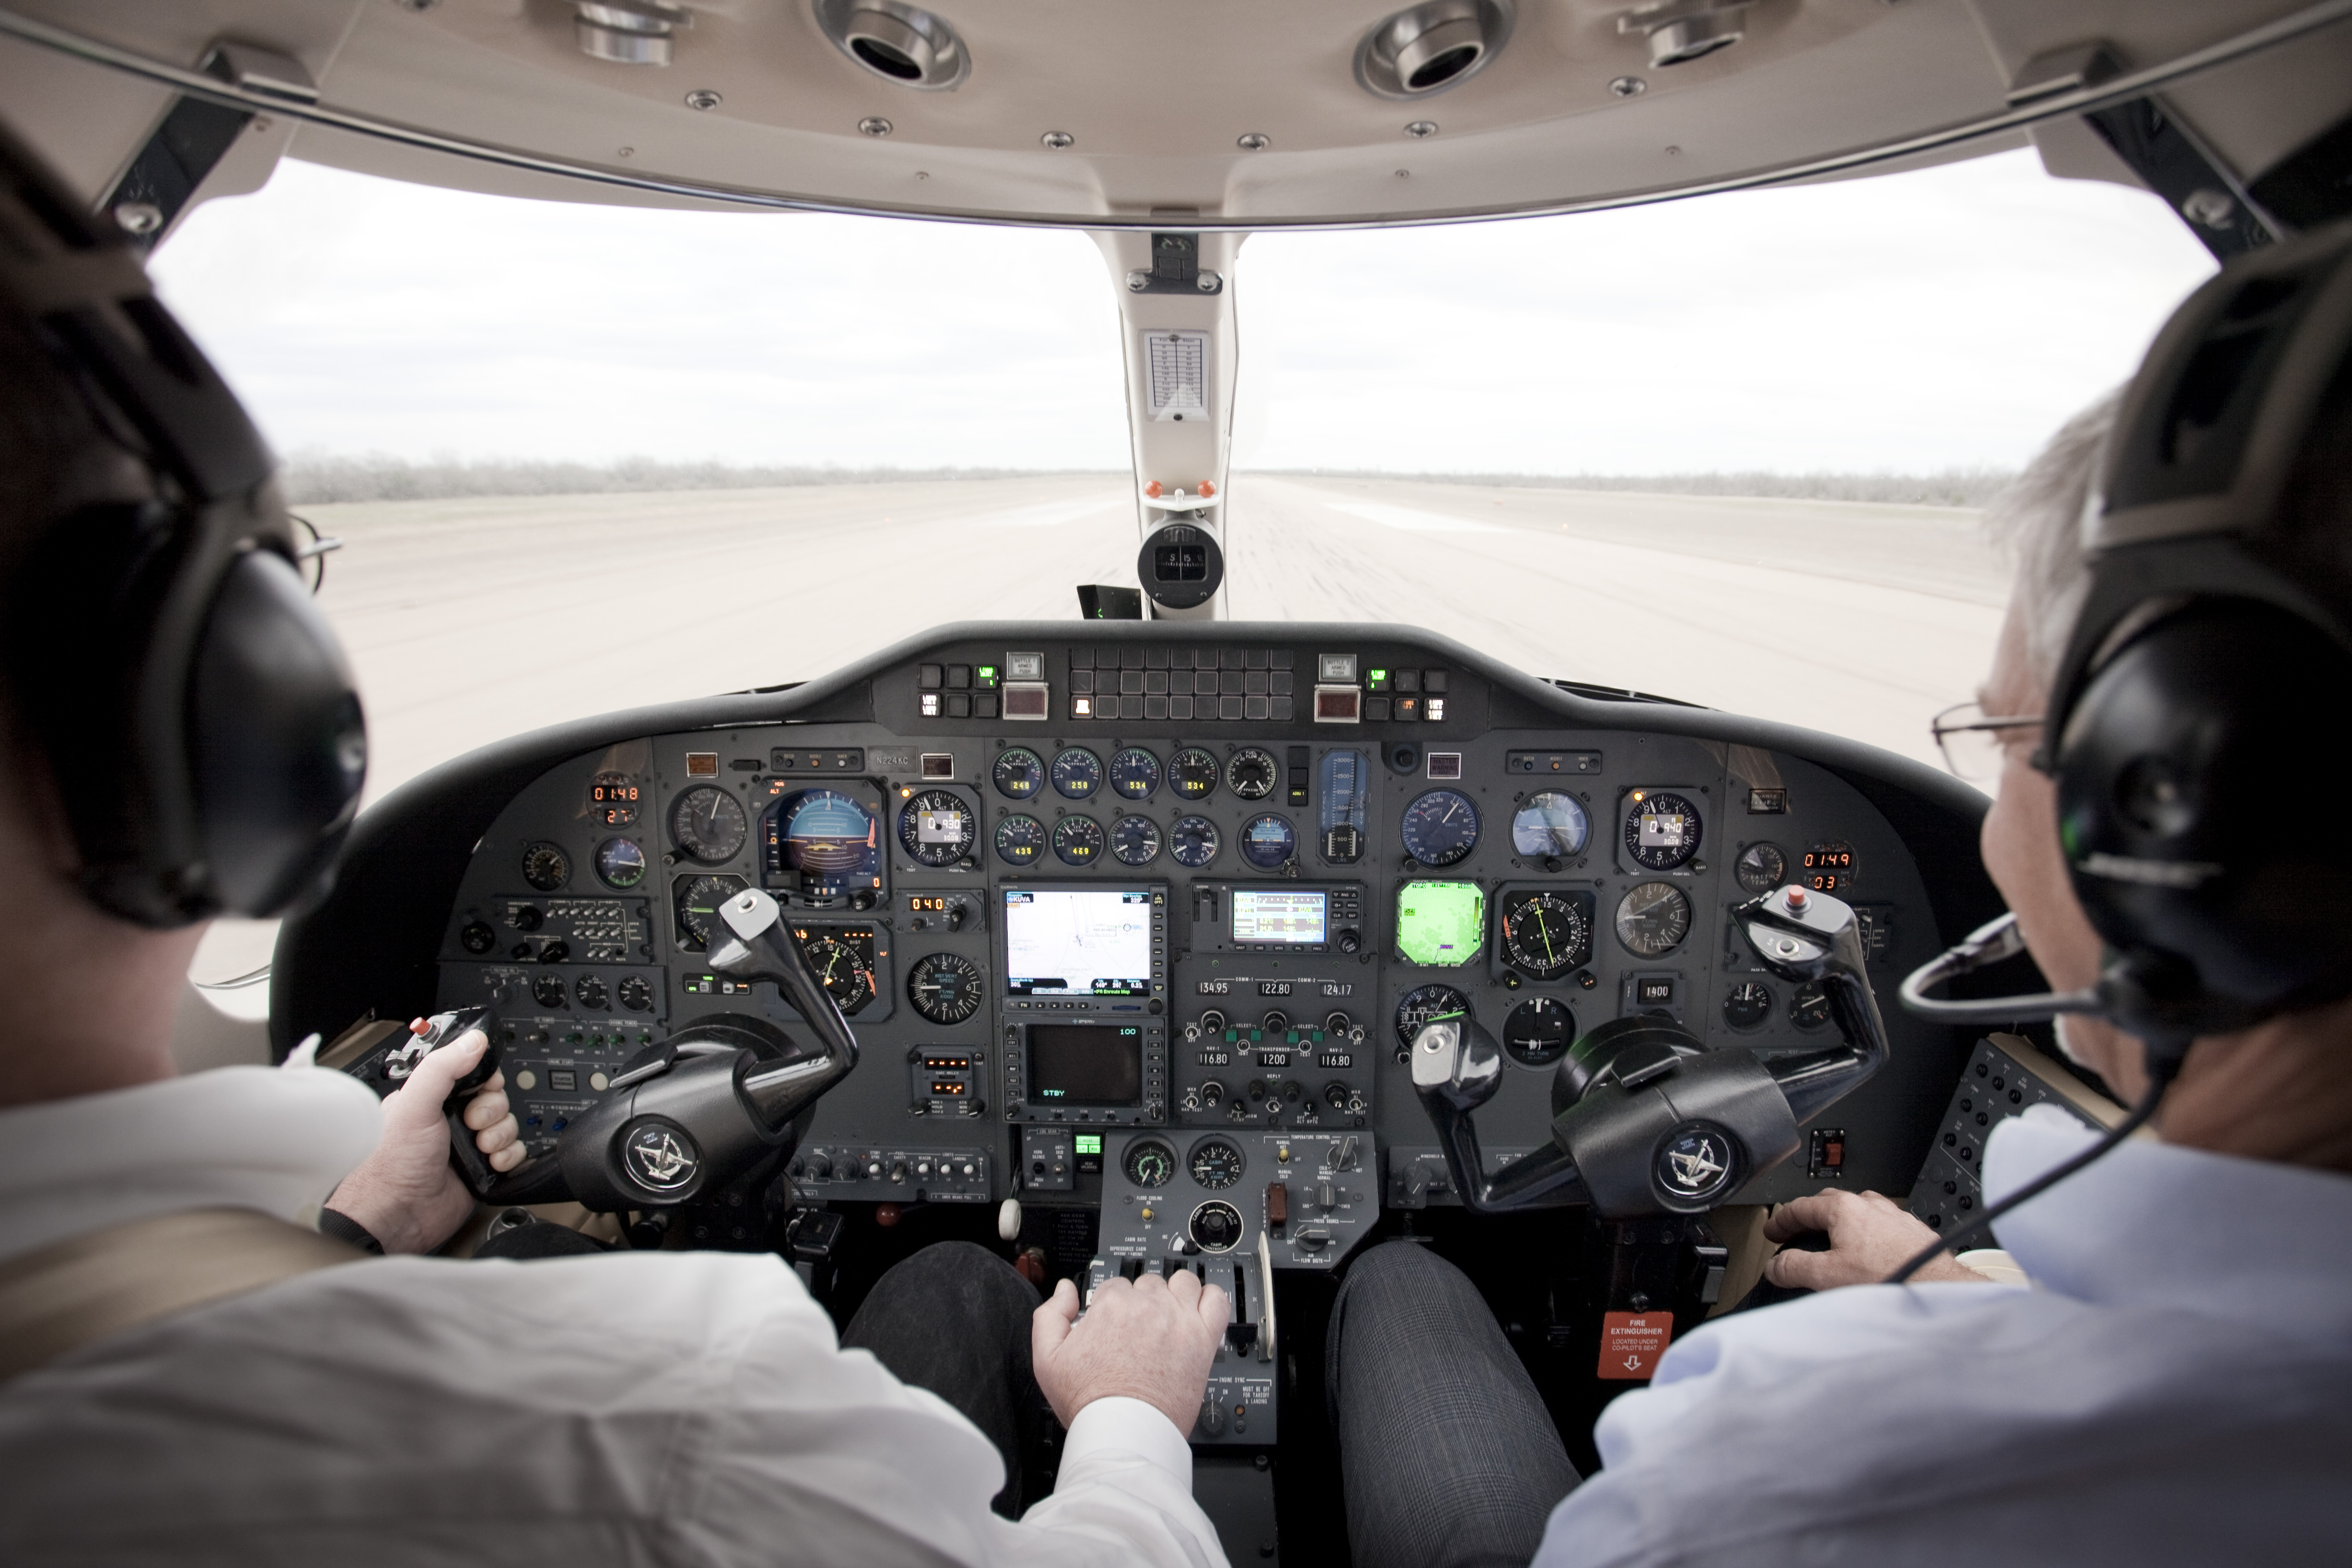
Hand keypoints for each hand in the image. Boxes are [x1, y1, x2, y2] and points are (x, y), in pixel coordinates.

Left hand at [326, 1028, 520, 1254]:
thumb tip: (474, 1040)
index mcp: (431, 1099)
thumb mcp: (414, 1104)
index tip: (482, 1086)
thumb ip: (442, 1069)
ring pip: (508, 1124)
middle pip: (496, 1098)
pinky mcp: (483, 1169)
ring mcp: (468, 1145)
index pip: (472, 1073)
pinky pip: (513, 1153)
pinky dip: (508, 1156)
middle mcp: (451, 1120)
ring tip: (479, 1147)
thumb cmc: (391, 1164)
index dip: (485, 1077)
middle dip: (492, 1109)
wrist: (398, 1215)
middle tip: (472, 1122)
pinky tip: (489, 1163)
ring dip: (500, 1134)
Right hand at [1031, 1271, 1227, 1432]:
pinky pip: (1216, 1300)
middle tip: (1139, 1329)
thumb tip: (1065, 1289)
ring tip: (1168, 1317)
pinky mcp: (1203, 1338)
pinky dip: (1210, 1299)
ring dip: (1175, 1294)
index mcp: (1112, 1305)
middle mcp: (1148, 1306)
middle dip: (1142, 1301)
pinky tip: (1199, 1311)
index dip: (1113, 1305)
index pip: (1115, 1286)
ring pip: (1182, 1282)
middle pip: (1148, 1284)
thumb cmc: (1090, 1400)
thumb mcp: (1047, 1358)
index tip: (1115, 1323)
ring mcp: (1178, 1320)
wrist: (1123, 1432)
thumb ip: (1050, 1315)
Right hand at [1762, 1189, 1985, 1289]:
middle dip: (1809, 1217)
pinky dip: (1866, 1235)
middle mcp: (1870, 1204)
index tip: (1772, 1231)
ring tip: (1834, 1244)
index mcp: (1843, 1208)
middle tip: (1797, 1233)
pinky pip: (1881, 1226)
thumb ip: (1793, 1268)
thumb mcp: (1827, 1276)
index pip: (1800, 1207)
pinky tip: (1869, 1255)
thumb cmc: (1892, 1278)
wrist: (1940, 1288)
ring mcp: (1894, 1215)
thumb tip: (1776, 1267)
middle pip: (1828, 1203)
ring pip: (1858, 1212)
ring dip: (1840, 1224)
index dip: (1780, 1221)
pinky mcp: (1912, 1231)